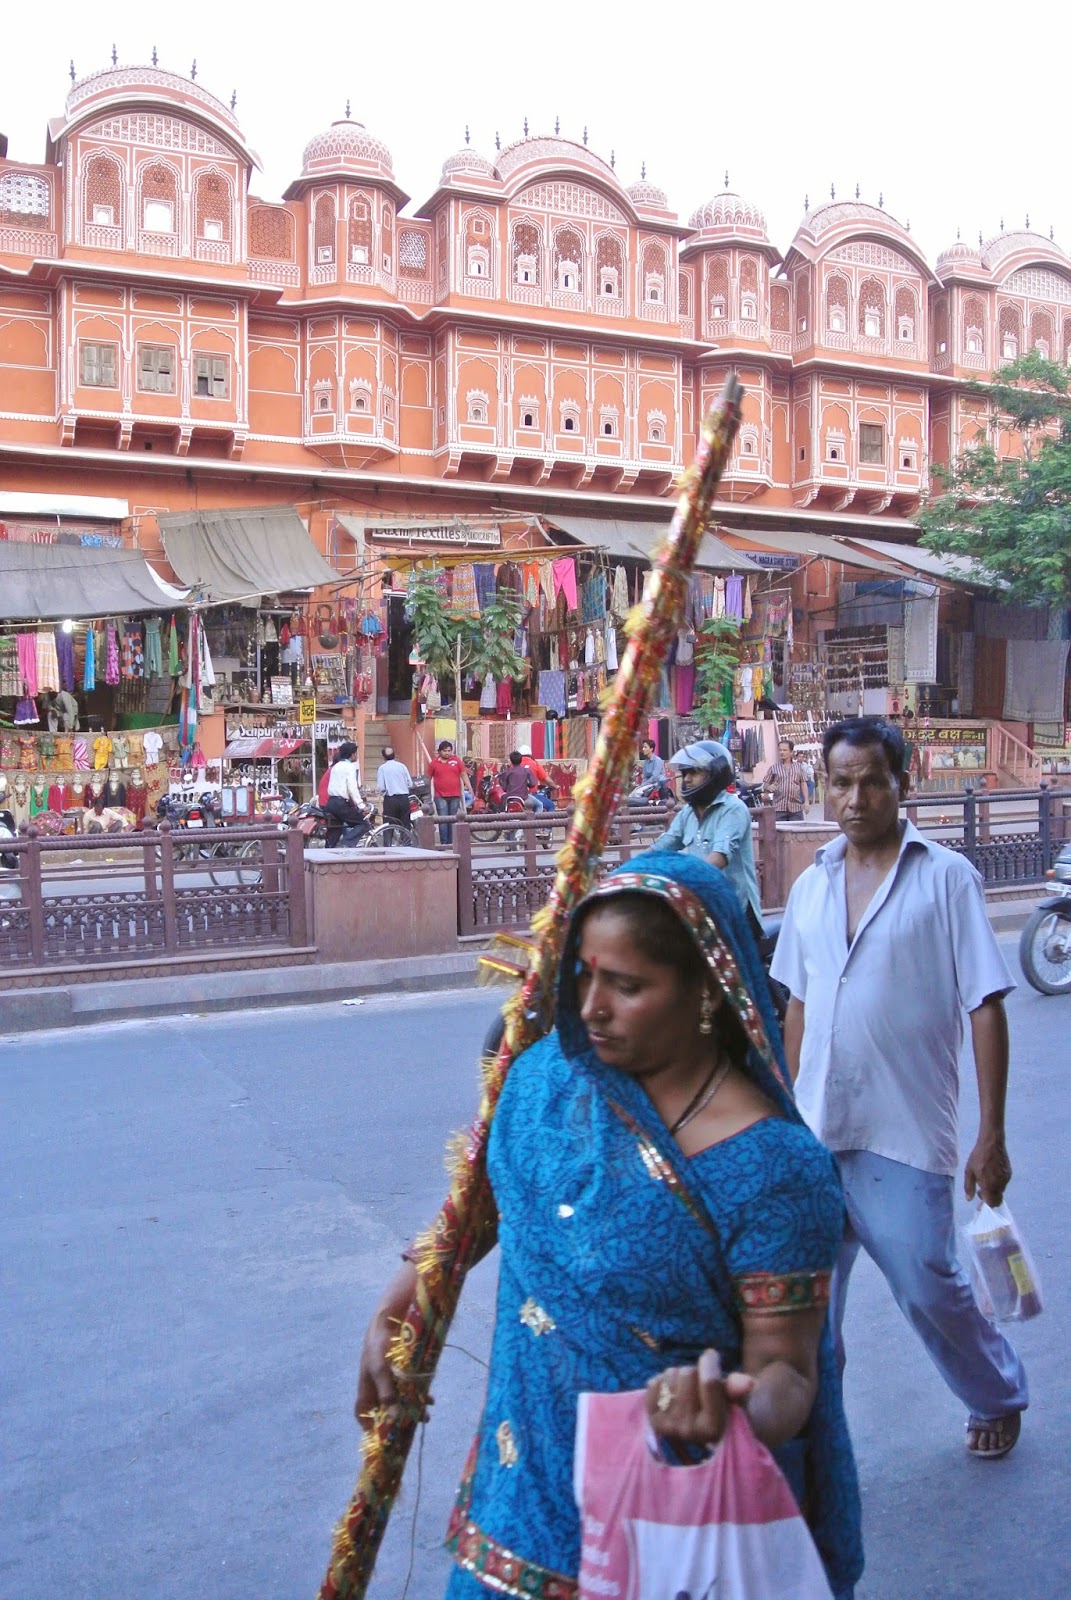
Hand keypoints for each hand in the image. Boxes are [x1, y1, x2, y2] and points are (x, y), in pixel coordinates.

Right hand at [354, 1263, 424, 1431]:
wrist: (391, 1316)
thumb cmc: (379, 1343)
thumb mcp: (380, 1369)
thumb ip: (386, 1393)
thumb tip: (391, 1418)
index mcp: (367, 1384)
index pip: (362, 1411)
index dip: (368, 1424)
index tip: (380, 1437)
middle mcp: (379, 1382)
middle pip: (385, 1408)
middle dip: (397, 1419)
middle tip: (409, 1431)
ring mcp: (392, 1374)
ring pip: (402, 1398)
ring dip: (412, 1408)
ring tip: (426, 1416)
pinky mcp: (404, 1366)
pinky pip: (412, 1385)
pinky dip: (420, 1393)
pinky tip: (430, 1398)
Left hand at [645, 1349, 754, 1448]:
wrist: (699, 1428)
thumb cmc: (723, 1407)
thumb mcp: (734, 1399)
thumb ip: (738, 1389)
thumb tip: (746, 1382)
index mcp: (713, 1429)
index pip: (709, 1383)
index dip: (710, 1362)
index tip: (711, 1355)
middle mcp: (689, 1432)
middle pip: (687, 1373)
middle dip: (695, 1371)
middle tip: (700, 1382)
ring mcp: (668, 1427)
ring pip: (670, 1375)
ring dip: (679, 1375)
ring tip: (688, 1388)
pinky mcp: (653, 1420)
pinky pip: (654, 1382)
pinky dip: (664, 1381)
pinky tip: (673, 1393)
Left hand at [964, 1131, 1011, 1206]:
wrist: (992, 1142)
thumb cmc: (978, 1156)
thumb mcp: (969, 1171)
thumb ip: (969, 1187)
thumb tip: (969, 1200)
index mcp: (989, 1185)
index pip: (991, 1203)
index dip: (985, 1206)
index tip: (980, 1206)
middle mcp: (1000, 1184)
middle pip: (997, 1200)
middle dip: (989, 1200)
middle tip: (980, 1193)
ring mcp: (1006, 1179)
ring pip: (1000, 1192)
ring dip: (993, 1191)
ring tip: (984, 1182)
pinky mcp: (1009, 1173)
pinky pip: (1003, 1184)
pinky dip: (997, 1184)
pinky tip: (990, 1176)